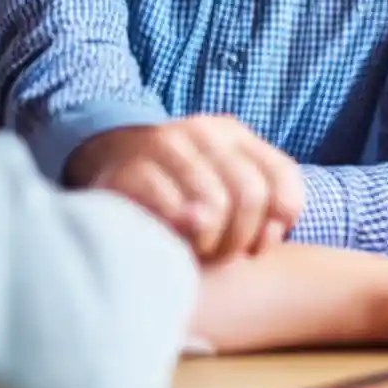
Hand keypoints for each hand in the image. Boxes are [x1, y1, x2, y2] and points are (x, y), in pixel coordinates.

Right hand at [68, 116, 303, 259]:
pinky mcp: (131, 171)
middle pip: (250, 195)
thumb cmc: (178, 187)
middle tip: (220, 256)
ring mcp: (166, 145)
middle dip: (239, 239)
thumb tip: (266, 239)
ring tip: (196, 252)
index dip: (278, 223)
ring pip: (214, 206)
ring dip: (210, 244)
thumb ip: (260, 205)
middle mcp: (203, 131)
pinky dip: (180, 237)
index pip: (281, 177)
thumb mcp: (223, 183)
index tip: (257, 247)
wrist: (105, 157)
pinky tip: (174, 244)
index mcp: (233, 134)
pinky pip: (173, 211)